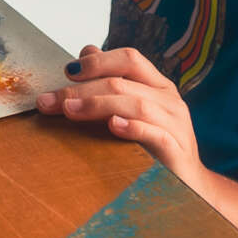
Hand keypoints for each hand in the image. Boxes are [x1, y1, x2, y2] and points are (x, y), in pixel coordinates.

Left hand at [38, 46, 204, 181]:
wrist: (188, 187)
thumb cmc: (155, 148)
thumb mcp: (133, 111)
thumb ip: (112, 83)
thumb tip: (86, 51)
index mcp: (158, 86)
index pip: (129, 59)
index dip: (97, 62)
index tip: (67, 72)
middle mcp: (169, 100)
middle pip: (121, 82)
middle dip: (80, 89)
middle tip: (49, 101)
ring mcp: (175, 124)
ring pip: (135, 104)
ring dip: (97, 105)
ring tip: (68, 111)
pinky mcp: (176, 150)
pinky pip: (155, 133)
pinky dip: (133, 127)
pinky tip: (113, 126)